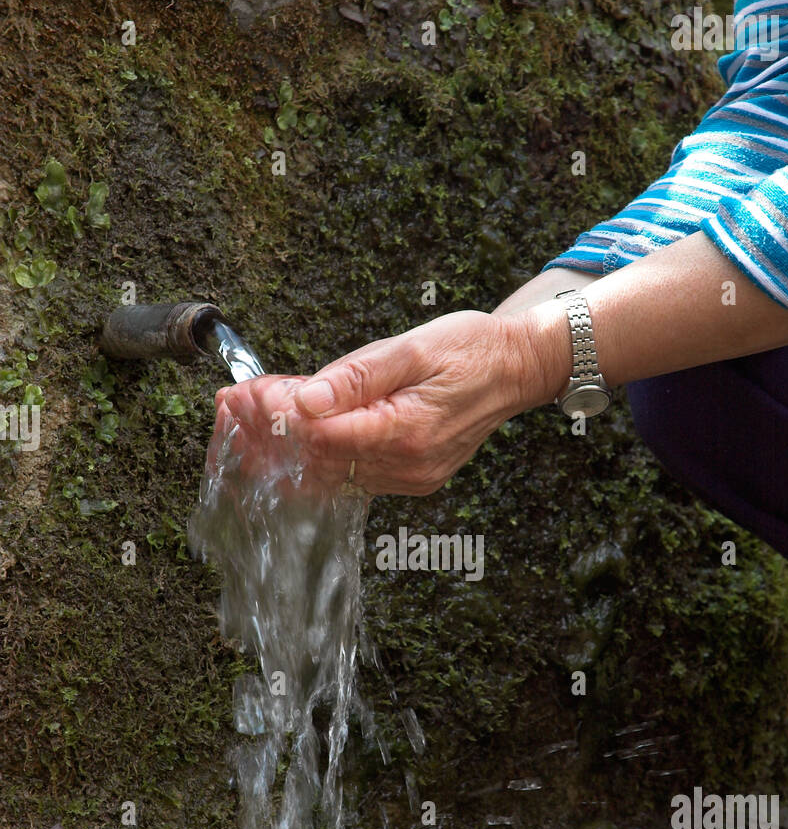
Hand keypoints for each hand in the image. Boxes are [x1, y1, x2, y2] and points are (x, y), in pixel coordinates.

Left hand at [214, 307, 569, 495]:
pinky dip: (312, 454)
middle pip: (317, 462)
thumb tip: (303, 402)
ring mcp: (408, 479)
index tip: (243, 396)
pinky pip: (348, 474)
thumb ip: (354, 378)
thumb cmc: (470, 349)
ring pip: (327, 474)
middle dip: (267, 436)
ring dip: (282, 448)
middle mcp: (406, 467)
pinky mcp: (407, 479)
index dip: (274, 420)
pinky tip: (286, 432)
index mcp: (406, 434)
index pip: (320, 437)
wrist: (515, 369)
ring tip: (245, 418)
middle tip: (230, 408)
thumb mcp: (410, 349)